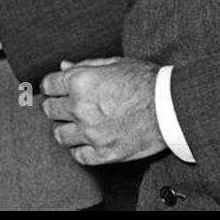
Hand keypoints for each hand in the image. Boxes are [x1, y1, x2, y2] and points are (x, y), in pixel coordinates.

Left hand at [40, 57, 164, 165]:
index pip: (48, 85)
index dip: (52, 85)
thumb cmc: (146, 81)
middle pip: (49, 110)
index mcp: (80, 82)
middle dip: (55, 106)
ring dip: (64, 128)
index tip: (56, 88)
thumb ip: (85, 66)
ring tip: (75, 124)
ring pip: (59, 135)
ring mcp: (91, 133)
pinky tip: (86, 141)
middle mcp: (81, 108)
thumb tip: (64, 66)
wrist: (171, 107)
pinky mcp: (104, 153)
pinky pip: (78, 155)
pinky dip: (79, 149)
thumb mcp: (114, 63)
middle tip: (66, 106)